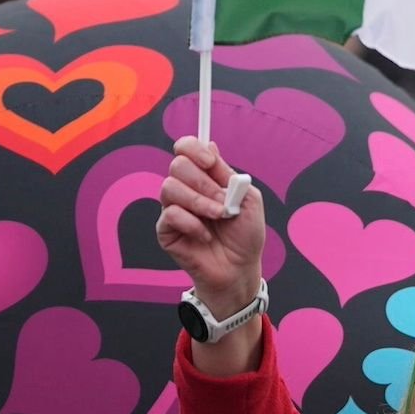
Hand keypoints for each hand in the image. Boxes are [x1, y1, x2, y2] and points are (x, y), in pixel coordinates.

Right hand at [156, 137, 267, 311]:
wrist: (239, 268)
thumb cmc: (245, 235)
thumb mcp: (249, 199)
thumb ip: (229, 174)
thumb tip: (210, 144)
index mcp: (204, 177)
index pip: (186, 149)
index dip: (194, 149)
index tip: (211, 162)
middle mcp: (186, 189)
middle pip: (177, 165)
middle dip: (203, 182)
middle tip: (222, 202)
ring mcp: (173, 208)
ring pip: (170, 187)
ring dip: (199, 202)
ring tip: (218, 218)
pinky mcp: (165, 230)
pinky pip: (170, 215)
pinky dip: (192, 224)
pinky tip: (204, 236)